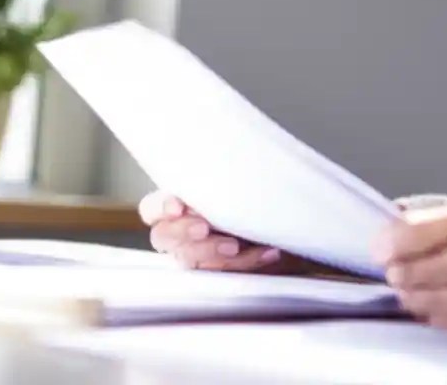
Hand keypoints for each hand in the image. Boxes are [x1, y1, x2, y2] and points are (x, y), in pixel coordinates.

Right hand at [138, 191, 304, 273]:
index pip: (152, 209)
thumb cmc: (262, 199)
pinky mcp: (223, 276)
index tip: (178, 207)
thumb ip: (226, 184)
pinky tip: (268, 252)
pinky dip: (247, 263)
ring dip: (212, 252)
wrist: (295, 229)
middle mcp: (183, 235)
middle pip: (164, 237)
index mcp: (181, 208)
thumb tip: (221, 170)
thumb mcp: (245, 185)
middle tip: (204, 229)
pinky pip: (225, 276)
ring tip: (236, 246)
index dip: (160, 207)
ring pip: (189, 261)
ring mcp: (200, 258)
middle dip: (182, 232)